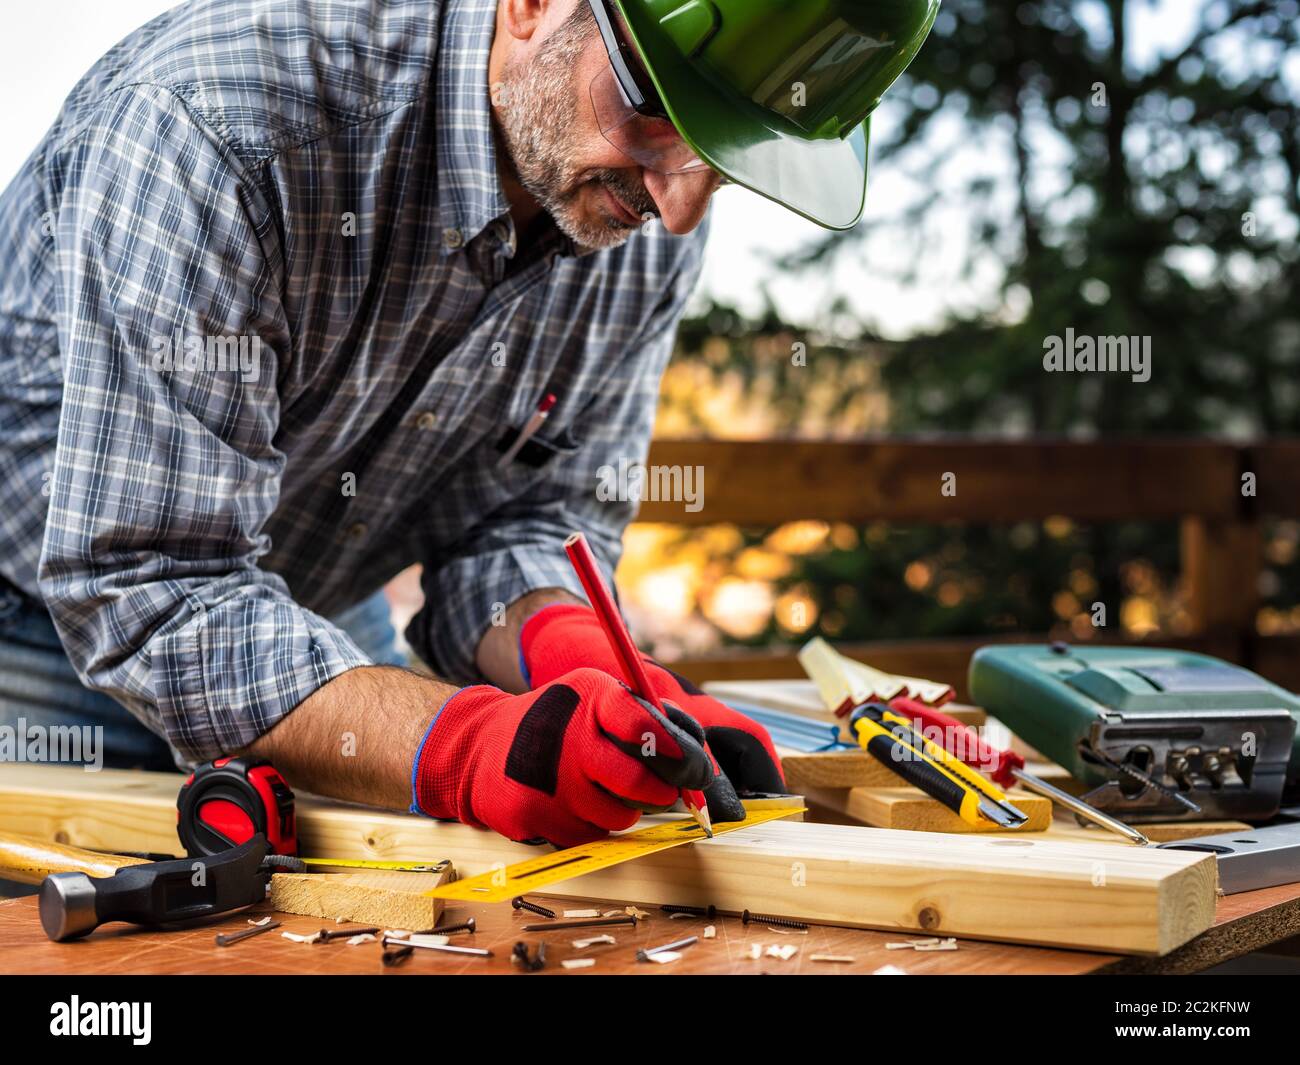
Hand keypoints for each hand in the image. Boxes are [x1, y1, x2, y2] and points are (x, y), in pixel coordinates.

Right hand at [520, 604, 785, 821]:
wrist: (482, 745)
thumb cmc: (557, 721)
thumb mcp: (596, 699)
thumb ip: (645, 720)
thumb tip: (700, 761)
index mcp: (590, 695)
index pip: (644, 724)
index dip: (676, 751)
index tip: (694, 770)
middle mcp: (567, 734)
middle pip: (637, 782)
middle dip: (658, 793)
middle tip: (661, 793)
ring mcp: (546, 777)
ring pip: (616, 817)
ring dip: (621, 812)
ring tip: (601, 790)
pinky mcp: (529, 812)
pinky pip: (585, 836)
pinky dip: (588, 827)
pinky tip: (571, 804)